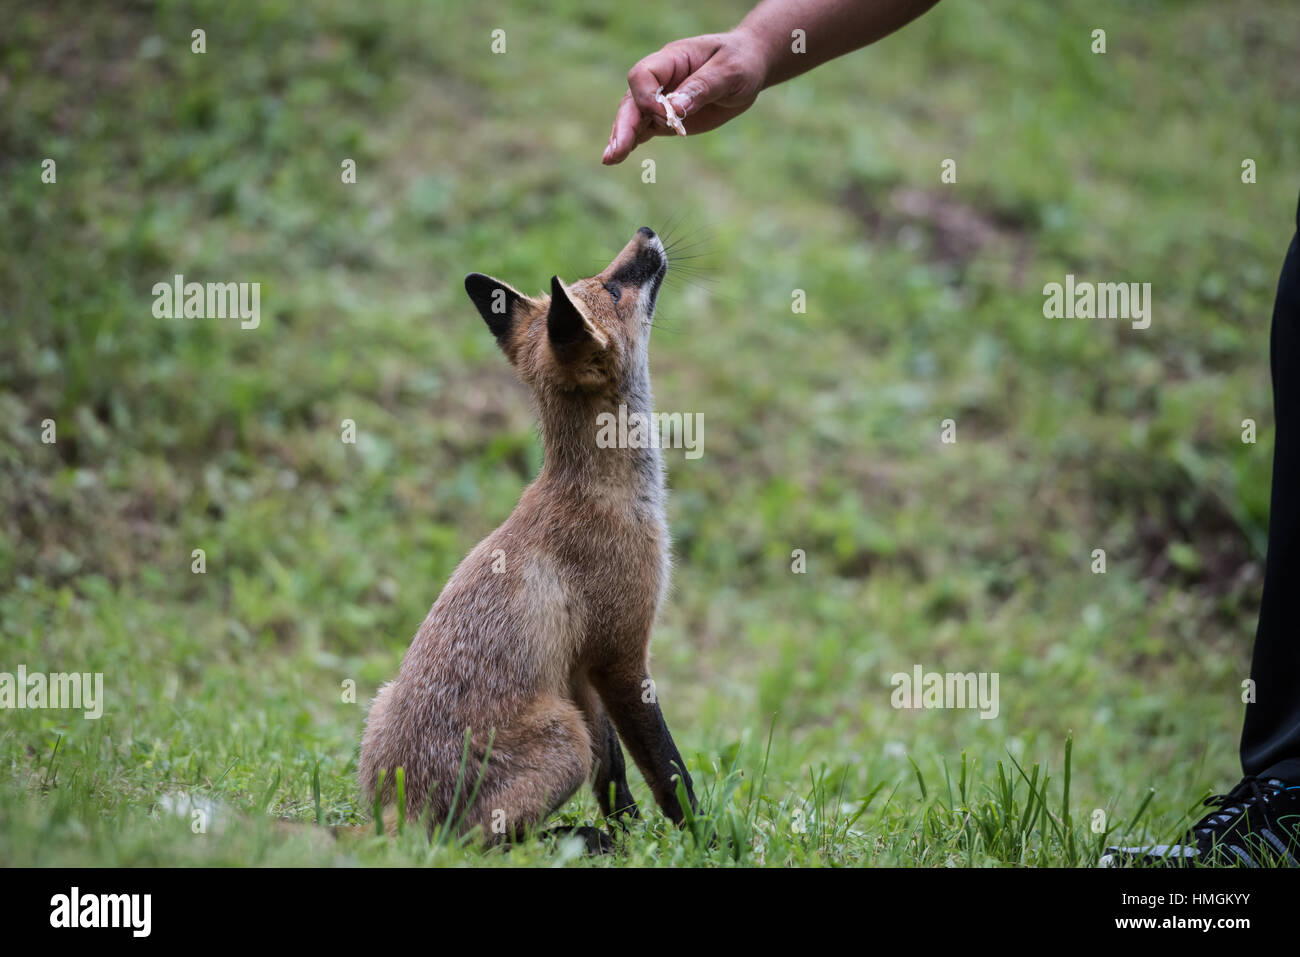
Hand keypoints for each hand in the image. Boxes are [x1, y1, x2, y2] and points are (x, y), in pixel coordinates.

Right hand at [602, 29, 769, 165]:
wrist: (747, 67)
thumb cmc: (740, 61)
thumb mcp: (729, 71)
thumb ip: (701, 87)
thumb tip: (675, 108)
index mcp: (671, 59)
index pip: (642, 75)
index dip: (647, 97)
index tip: (666, 115)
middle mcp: (660, 79)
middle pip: (631, 100)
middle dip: (624, 125)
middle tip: (616, 151)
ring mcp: (660, 100)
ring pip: (632, 117)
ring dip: (622, 137)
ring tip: (610, 159)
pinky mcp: (666, 118)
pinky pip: (643, 129)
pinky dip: (631, 142)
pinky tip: (618, 157)